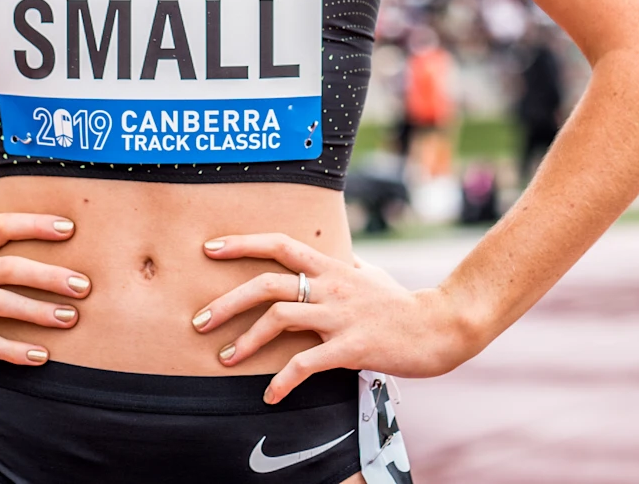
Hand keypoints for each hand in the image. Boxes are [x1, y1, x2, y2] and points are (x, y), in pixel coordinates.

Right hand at [0, 213, 89, 366]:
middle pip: (10, 268)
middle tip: (84, 286)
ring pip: (0, 303)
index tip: (71, 228)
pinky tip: (40, 356)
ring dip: (39, 312)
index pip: (2, 226)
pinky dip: (14, 350)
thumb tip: (47, 253)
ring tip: (71, 318)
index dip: (36, 224)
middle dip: (50, 276)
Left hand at [193, 233, 480, 402]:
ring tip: (224, 359)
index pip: (280, 245)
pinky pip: (307, 363)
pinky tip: (270, 395)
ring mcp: (340, 316)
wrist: (440, 326)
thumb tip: (337, 257)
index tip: (209, 248)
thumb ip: (346, 267)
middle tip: (199, 320)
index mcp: (332, 268)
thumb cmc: (403, 304)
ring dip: (246, 340)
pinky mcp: (351, 346)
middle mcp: (330, 286)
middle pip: (267, 283)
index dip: (243, 243)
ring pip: (280, 317)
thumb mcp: (370, 276)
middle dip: (227, 301)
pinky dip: (283, 380)